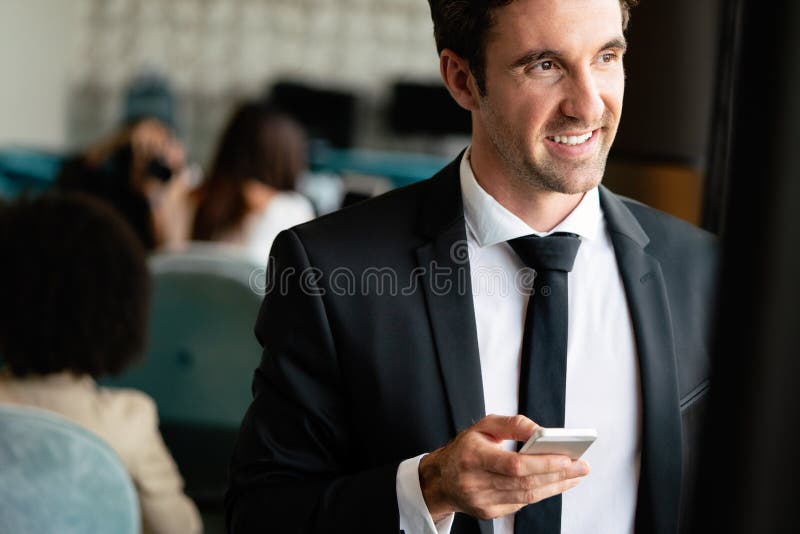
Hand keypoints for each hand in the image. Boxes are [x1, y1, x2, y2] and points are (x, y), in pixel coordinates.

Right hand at [418, 414, 589, 521]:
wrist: (441, 479)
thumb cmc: (465, 449)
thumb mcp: (483, 426)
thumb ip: (513, 424)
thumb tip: (540, 431)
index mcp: (472, 456)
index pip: (514, 464)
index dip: (543, 463)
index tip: (567, 457)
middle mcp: (475, 482)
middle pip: (525, 483)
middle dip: (558, 474)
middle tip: (581, 466)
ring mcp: (482, 501)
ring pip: (527, 496)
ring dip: (555, 486)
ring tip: (575, 475)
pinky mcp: (488, 512)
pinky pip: (521, 503)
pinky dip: (542, 493)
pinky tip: (556, 483)